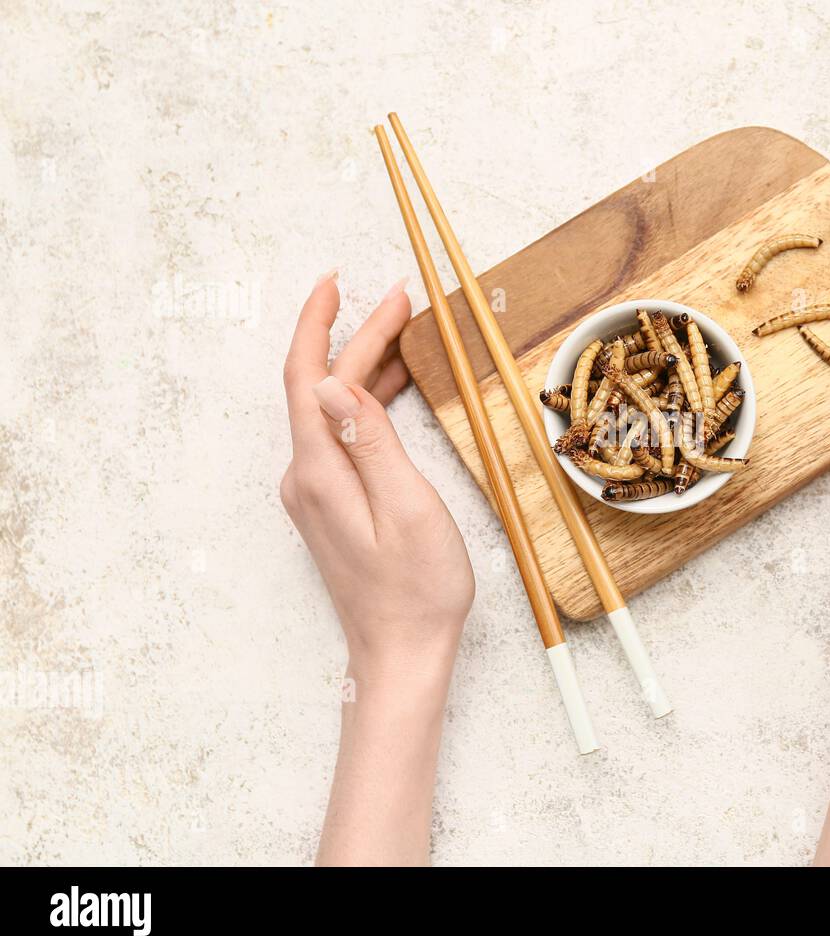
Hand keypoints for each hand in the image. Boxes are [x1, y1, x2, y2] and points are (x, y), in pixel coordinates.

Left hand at [280, 272, 475, 865]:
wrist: (401, 654)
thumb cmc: (417, 589)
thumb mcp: (408, 508)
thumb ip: (372, 443)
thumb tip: (332, 382)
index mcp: (321, 472)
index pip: (308, 378)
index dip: (321, 324)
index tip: (340, 281)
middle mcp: (306, 477)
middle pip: (320, 388)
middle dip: (355, 336)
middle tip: (401, 300)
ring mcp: (315, 493)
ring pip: (331, 410)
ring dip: (363, 367)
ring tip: (405, 332)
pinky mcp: (330, 506)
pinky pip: (341, 436)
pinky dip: (366, 403)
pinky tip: (391, 390)